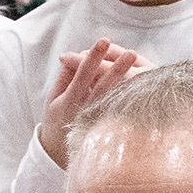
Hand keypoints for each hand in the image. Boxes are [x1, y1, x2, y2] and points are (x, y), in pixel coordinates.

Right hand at [38, 40, 144, 167]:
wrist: (60, 151)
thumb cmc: (56, 119)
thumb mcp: (52, 99)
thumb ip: (64, 77)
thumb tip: (72, 56)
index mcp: (69, 101)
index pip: (84, 74)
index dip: (94, 57)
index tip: (103, 40)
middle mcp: (85, 110)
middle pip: (104, 86)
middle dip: (118, 69)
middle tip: (131, 53)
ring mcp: (98, 120)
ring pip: (115, 98)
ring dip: (127, 81)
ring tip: (140, 66)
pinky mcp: (108, 127)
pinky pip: (119, 108)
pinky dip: (127, 93)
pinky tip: (138, 80)